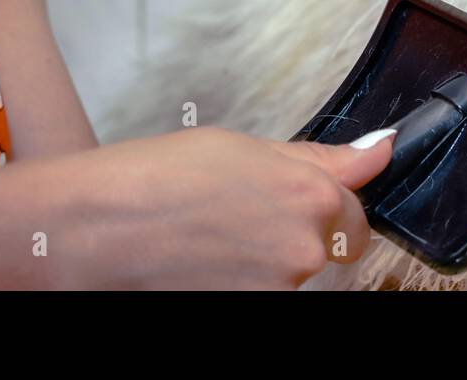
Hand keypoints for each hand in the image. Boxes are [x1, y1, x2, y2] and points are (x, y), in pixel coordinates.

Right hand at [67, 126, 393, 288]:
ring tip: (204, 241)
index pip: (355, 216)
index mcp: (312, 196)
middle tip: (234, 219)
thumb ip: (318, 159)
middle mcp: (304, 250)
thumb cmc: (151, 181)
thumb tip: (380, 151)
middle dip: (290, 234)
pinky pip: (257, 296)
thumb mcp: (241, 148)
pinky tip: (197, 267)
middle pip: (321, 249)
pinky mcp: (247, 318)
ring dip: (259, 262)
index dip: (323, 207)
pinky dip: (235, 284)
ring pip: (286, 275)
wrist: (86, 232)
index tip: (289, 203)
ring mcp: (275, 293)